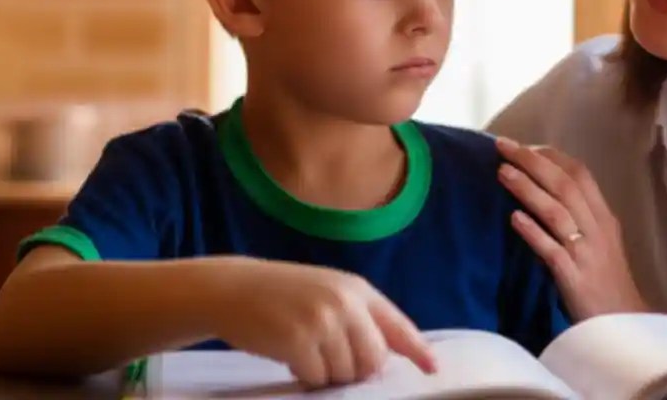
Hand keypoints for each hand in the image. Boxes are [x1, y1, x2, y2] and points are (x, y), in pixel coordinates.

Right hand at [209, 259, 435, 387]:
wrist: (233, 288)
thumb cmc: (284, 294)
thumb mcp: (328, 292)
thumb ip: (359, 317)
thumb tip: (387, 357)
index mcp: (358, 290)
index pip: (397, 324)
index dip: (417, 350)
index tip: (433, 369)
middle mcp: (345, 303)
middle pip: (373, 360)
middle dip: (357, 371)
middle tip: (332, 363)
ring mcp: (322, 322)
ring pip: (345, 374)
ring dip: (327, 375)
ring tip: (307, 354)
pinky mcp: (298, 342)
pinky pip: (316, 379)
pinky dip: (305, 377)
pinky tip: (291, 359)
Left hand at [495, 137, 648, 320]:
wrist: (623, 324)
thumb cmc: (605, 284)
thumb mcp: (598, 243)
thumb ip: (577, 219)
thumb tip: (543, 193)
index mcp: (604, 218)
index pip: (580, 174)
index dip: (551, 156)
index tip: (524, 145)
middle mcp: (597, 229)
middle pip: (564, 184)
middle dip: (532, 162)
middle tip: (503, 146)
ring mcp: (586, 252)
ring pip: (556, 211)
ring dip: (527, 188)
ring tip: (501, 172)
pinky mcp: (574, 277)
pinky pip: (551, 250)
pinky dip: (533, 232)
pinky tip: (513, 218)